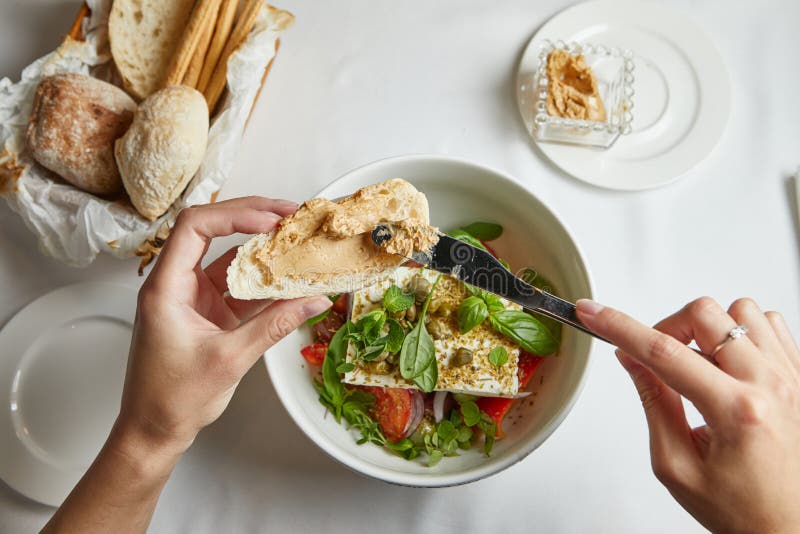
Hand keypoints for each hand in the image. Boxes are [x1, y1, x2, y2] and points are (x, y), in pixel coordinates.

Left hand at [119, 197, 332, 451]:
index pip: (194, 227)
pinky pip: (237, 285)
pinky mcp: (208, 312)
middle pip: (211, 231)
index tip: (271, 219)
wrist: (154, 430)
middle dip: (252, 217)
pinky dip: (262, 280)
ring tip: (295, 237)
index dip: (235, 215)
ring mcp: (193, 297)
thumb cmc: (171, 399)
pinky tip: (288, 277)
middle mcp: (176, 284)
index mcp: (166, 287)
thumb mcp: (230, 359)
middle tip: (290, 213)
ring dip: (261, 247)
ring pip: (228, 257)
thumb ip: (275, 325)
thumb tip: (314, 300)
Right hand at [577, 297, 799, 532]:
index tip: (592, 314)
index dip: (619, 327)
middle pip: (705, 315)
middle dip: (669, 329)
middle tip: (661, 361)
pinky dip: (742, 333)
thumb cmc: (738, 508)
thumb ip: (654, 401)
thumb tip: (630, 356)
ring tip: (703, 366)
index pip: (663, 353)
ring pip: (740, 310)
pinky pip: (770, 323)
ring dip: (709, 330)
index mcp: (735, 412)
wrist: (788, 528)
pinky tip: (731, 363)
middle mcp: (770, 386)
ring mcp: (792, 377)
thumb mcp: (675, 464)